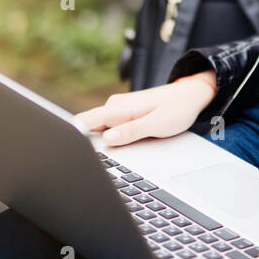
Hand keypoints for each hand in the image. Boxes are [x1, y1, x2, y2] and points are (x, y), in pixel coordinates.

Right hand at [75, 70, 217, 146]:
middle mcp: (113, 106)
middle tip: (85, 163)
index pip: (82, 121)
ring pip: (96, 128)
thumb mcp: (158, 124)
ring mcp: (117, 109)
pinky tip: (113, 148)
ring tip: (102, 158)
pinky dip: (106, 139)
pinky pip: (106, 127)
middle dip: (83, 144)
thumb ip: (131, 131)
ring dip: (96, 143)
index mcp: (118, 108)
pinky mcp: (122, 114)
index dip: (70, 136)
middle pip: (86, 127)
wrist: (191, 95)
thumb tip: (107, 139)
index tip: (67, 152)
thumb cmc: (178, 109)